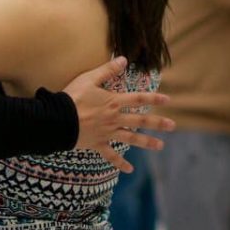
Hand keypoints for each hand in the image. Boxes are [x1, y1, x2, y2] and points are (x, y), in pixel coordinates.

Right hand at [64, 57, 174, 173]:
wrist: (58, 119)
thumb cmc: (72, 97)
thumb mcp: (89, 79)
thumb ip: (107, 70)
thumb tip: (123, 59)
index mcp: (113, 102)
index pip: (138, 99)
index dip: (153, 99)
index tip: (167, 100)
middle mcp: (114, 118)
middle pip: (140, 121)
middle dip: (157, 123)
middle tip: (172, 126)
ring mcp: (107, 133)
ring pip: (131, 139)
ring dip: (147, 142)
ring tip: (160, 146)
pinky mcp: (98, 144)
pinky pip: (111, 156)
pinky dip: (120, 164)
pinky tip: (130, 170)